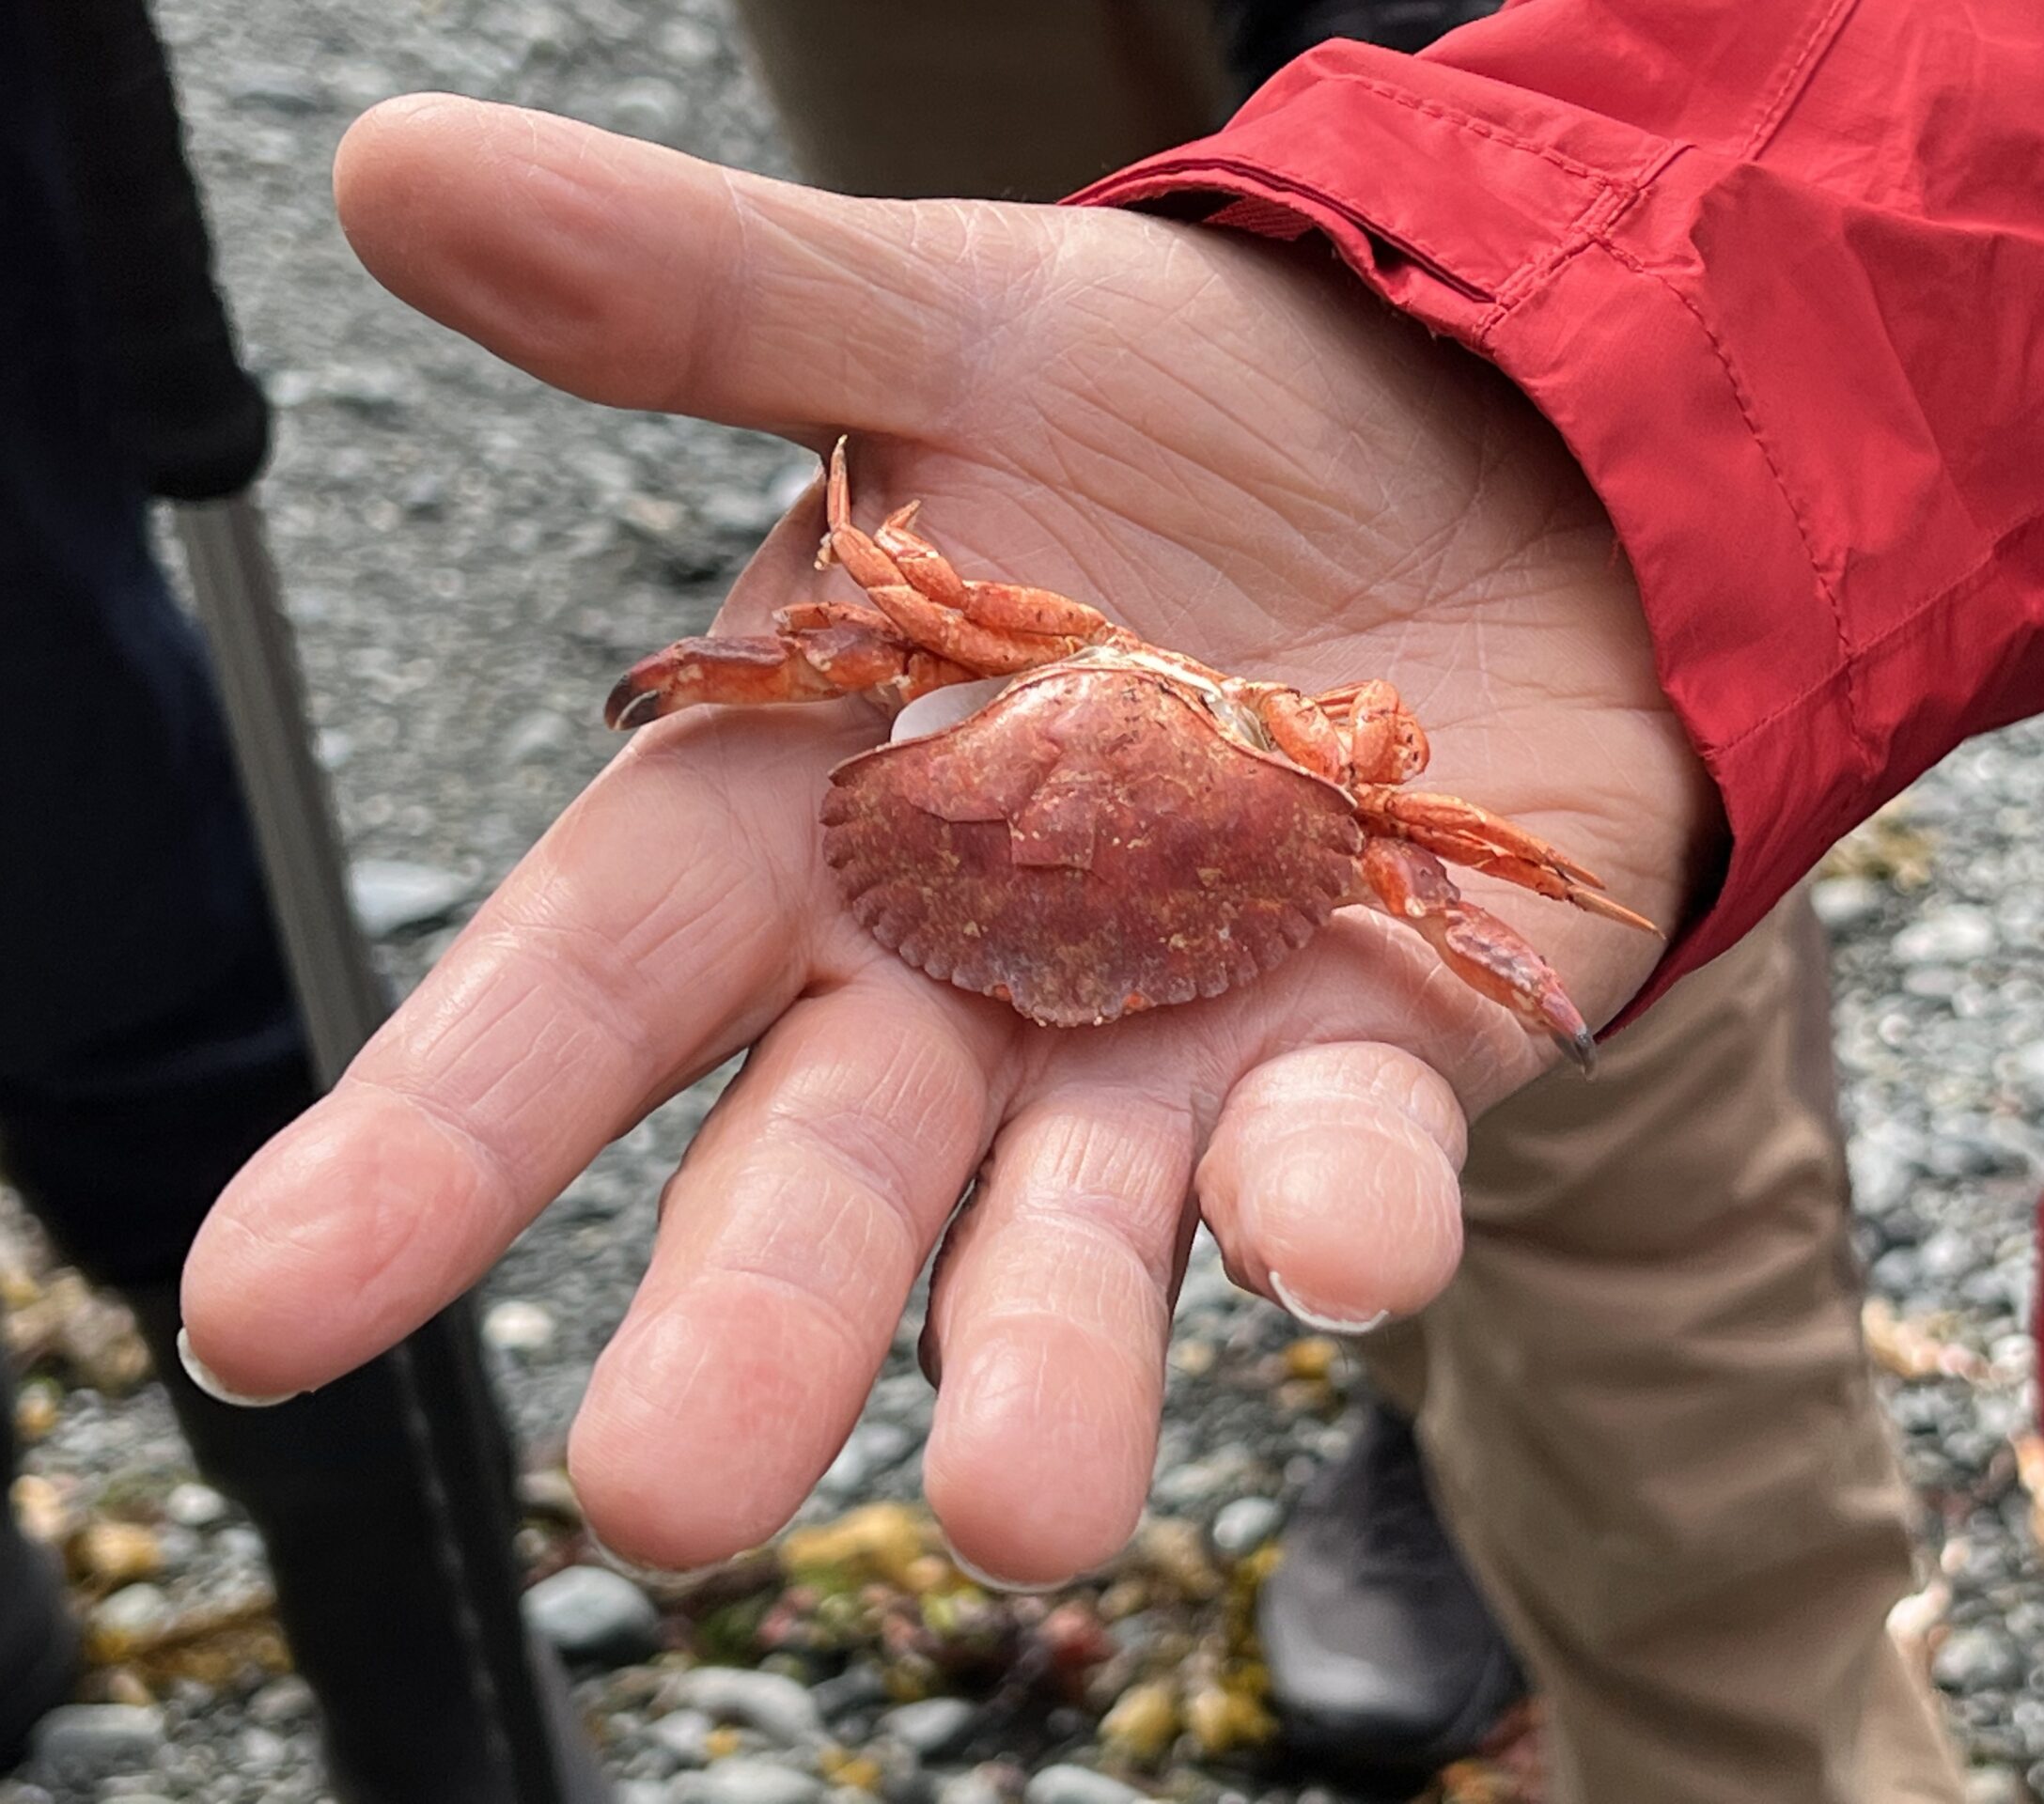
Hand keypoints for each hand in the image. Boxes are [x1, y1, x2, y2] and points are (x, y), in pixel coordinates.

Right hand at [182, 96, 1720, 1577]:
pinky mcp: (1367, 1060)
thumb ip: (706, 303)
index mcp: (805, 814)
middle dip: (750, 1324)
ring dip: (1049, 1353)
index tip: (272, 1309)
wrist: (1488, 451)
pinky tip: (1340, 1248)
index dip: (433, 1144)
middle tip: (669, 1494)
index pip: (589, 989)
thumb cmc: (1185, 418)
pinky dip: (1339, 1212)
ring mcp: (1162, 1041)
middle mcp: (958, 975)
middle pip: (822, 1170)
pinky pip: (1342, 1163)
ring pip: (1074, 1230)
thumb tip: (407, 177)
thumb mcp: (950, 327)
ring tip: (1023, 1499)